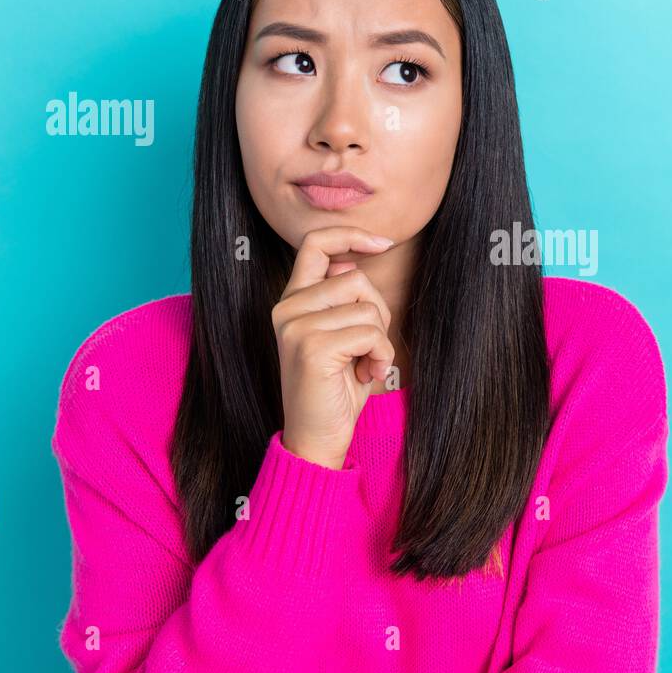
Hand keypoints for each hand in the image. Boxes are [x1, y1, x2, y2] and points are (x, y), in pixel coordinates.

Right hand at [272, 226, 396, 468]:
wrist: (317, 438)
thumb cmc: (337, 388)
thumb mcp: (343, 336)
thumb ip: (343, 301)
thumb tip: (351, 266)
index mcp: (293, 301)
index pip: (315, 243)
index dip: (351, 234)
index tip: (383, 242)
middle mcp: (287, 308)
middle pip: (357, 279)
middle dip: (378, 313)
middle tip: (368, 348)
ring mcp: (295, 326)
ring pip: (367, 307)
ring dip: (380, 339)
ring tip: (364, 364)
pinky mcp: (311, 347)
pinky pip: (370, 333)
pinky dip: (380, 355)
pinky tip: (366, 375)